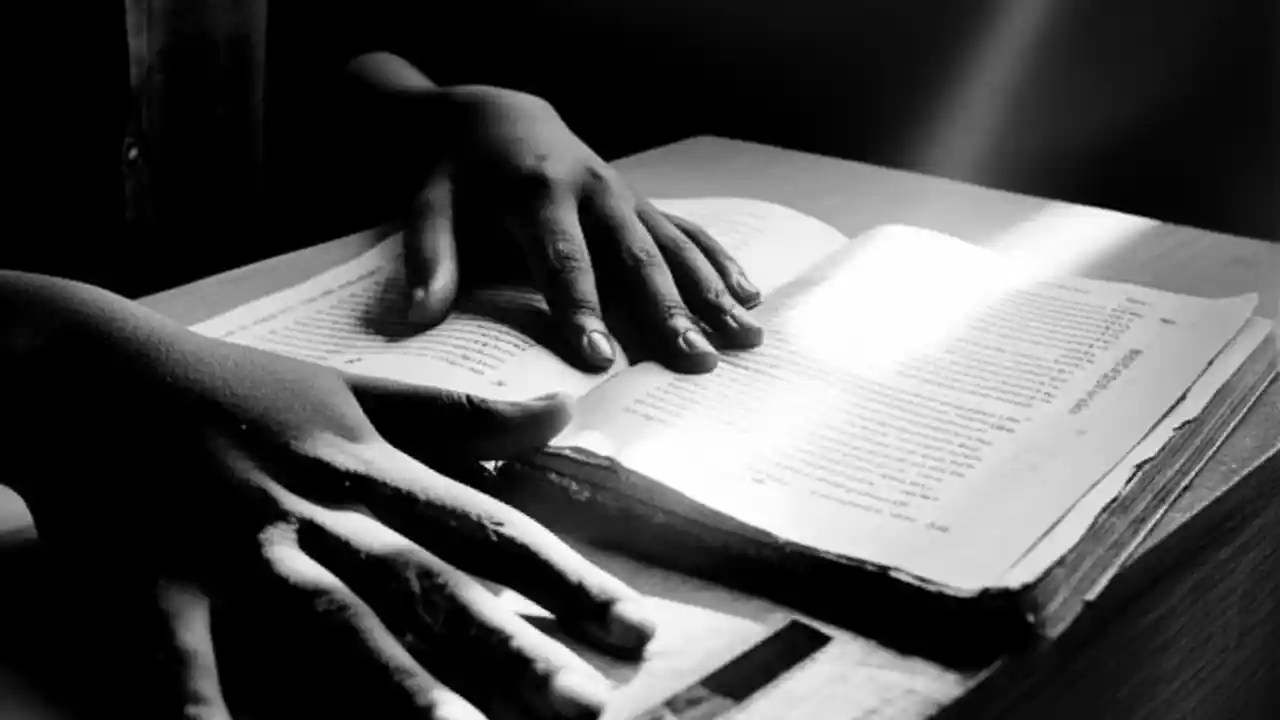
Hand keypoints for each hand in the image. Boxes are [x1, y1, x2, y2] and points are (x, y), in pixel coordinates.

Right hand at [10, 278, 652, 718]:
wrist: (90, 367)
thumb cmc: (234, 383)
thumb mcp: (353, 389)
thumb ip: (461, 415)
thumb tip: (562, 412)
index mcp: (371, 466)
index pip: (488, 527)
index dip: (565, 579)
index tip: (632, 627)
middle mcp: (322, 509)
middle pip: (430, 587)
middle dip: (512, 649)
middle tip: (588, 708)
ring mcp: (242, 546)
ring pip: (333, 622)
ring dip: (399, 686)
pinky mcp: (160, 580)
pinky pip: (186, 657)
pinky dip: (206, 708)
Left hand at [398, 85, 763, 373]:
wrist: (496, 118)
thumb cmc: (457, 171)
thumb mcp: (427, 202)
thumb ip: (427, 256)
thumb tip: (417, 318)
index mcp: (538, 192)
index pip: (562, 260)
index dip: (580, 309)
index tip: (599, 359)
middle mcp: (592, 190)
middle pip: (633, 257)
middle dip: (667, 311)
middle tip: (696, 361)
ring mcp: (623, 196)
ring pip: (672, 245)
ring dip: (710, 292)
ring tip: (745, 336)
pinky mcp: (639, 203)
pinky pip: (687, 230)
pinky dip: (719, 261)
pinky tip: (750, 295)